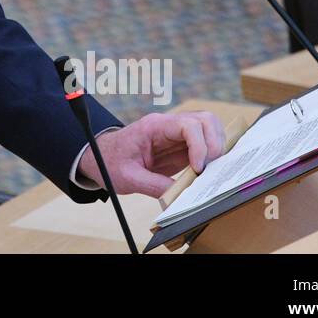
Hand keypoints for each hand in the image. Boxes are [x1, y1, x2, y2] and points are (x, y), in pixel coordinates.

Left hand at [77, 111, 225, 197]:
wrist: (100, 158)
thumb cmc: (110, 163)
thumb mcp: (128, 178)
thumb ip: (154, 185)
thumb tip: (180, 196)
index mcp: (153, 127)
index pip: (188, 124)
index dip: (200, 145)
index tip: (198, 169)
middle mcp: (168, 125)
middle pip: (205, 120)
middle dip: (214, 144)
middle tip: (209, 169)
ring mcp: (176, 133)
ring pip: (208, 128)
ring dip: (216, 147)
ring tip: (210, 170)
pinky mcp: (181, 145)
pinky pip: (204, 142)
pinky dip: (212, 154)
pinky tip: (208, 170)